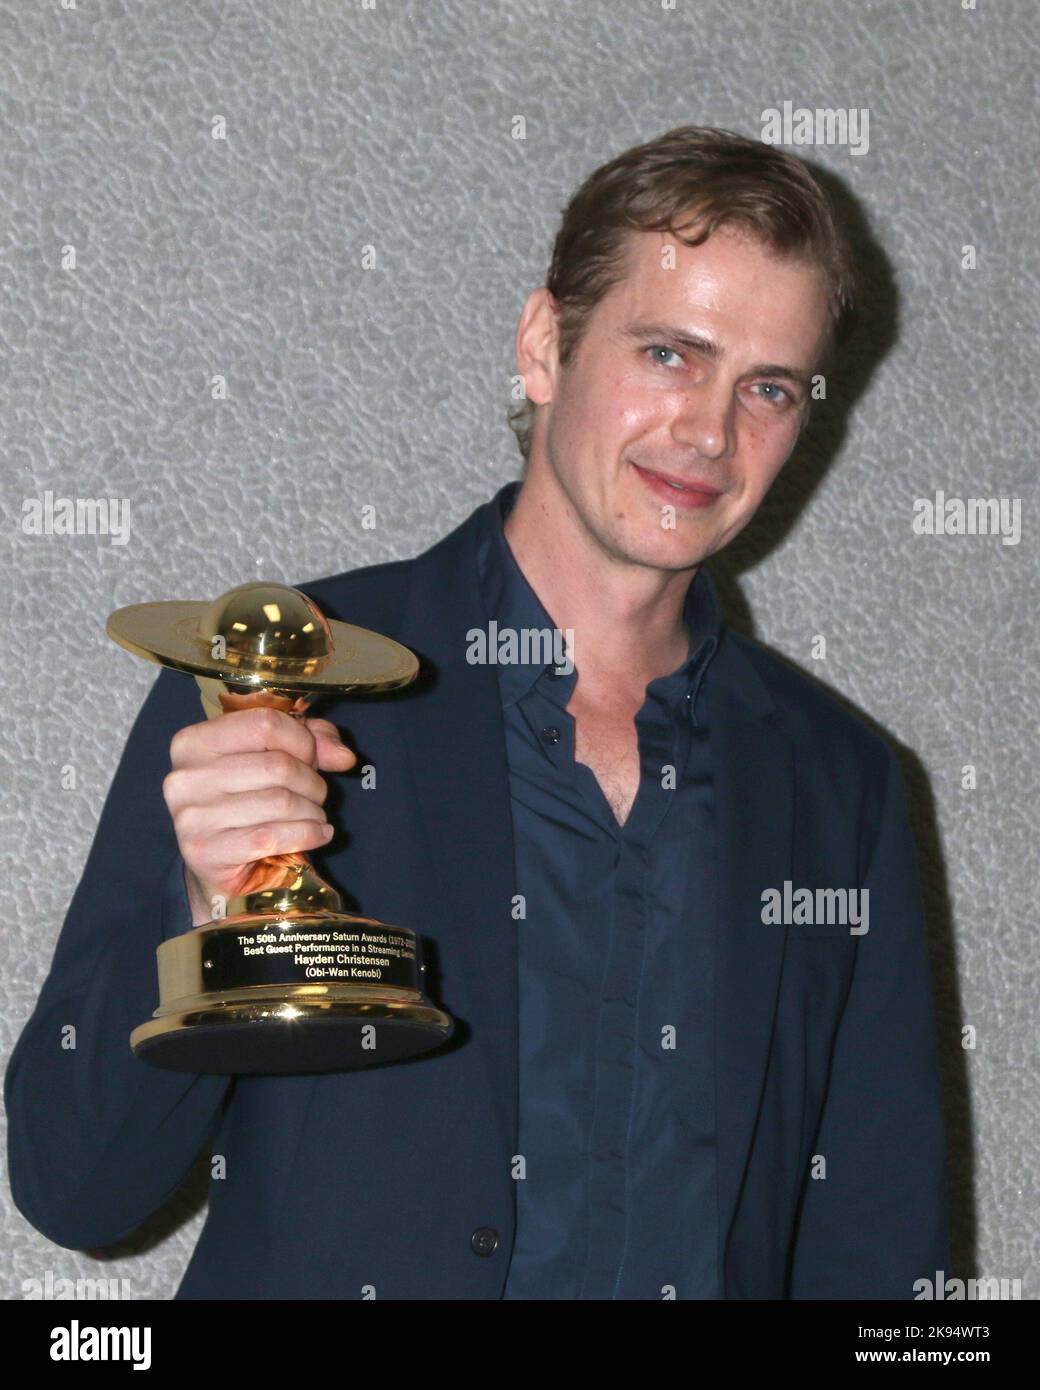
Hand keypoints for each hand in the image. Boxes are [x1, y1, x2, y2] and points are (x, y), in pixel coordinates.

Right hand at [162, 708, 356, 926]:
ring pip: (281, 801)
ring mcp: (191, 815)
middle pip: (278, 765)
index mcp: (194, 741)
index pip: (265, 723)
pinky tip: (318, 834)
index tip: (311, 758)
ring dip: (312, 810)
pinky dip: (307, 834)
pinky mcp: (205, 852)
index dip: (302, 741)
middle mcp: (185, 776)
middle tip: (316, 793)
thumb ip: (311, 742)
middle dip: (312, 781)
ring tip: (314, 815)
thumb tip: (343, 756)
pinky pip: (273, 836)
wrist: (217, 866)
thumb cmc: (246, 802)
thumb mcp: (275, 757)